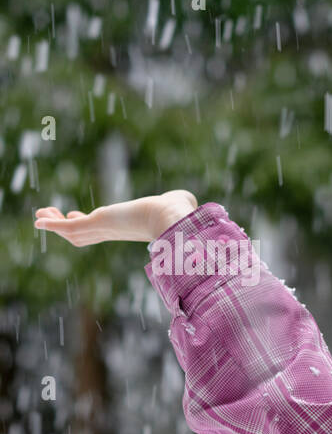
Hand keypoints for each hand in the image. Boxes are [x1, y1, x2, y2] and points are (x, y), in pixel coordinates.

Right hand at [33, 190, 197, 244]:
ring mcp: (105, 229)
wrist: (174, 220)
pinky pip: (68, 227)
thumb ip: (180, 201)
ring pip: (73, 233)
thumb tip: (189, 199)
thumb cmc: (181, 213)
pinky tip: (39, 220)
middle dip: (66, 227)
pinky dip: (52, 225)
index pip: (102, 229)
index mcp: (128, 227)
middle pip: (83, 234)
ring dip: (55, 225)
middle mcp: (114, 231)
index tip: (79, 216)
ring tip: (40, 217)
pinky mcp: (98, 223)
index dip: (88, 224)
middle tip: (50, 217)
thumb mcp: (178, 203)